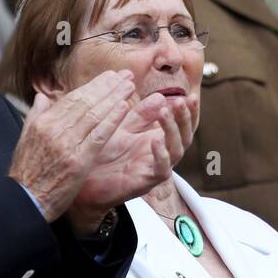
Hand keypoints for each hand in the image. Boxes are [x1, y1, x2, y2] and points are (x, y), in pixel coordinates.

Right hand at [8, 70, 134, 222]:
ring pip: (94, 115)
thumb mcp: (25, 139)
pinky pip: (98, 135)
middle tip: (125, 75)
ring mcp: (67, 144)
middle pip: (86, 102)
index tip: (109, 77)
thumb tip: (42, 96)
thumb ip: (36, 115)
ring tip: (129, 86)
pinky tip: (124, 108)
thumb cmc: (27, 172)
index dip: (94, 86)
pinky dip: (112, 120)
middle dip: (108, 87)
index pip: (73, 98)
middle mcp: (55, 129)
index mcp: (43, 122)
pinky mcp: (78, 160)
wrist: (25, 200)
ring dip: (114, 98)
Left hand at [68, 90, 196, 227]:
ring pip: (176, 150)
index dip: (189, 112)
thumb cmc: (105, 154)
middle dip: (185, 118)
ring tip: (164, 113)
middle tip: (181, 101)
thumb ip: (141, 114)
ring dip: (173, 131)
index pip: (181, 125)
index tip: (191, 96)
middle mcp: (162, 154)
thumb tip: (161, 97)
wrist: (87, 182)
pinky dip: (161, 155)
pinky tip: (156, 140)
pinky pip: (162, 169)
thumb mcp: (123, 127)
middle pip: (184, 136)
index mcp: (159, 139)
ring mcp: (156, 168)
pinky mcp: (147, 181)